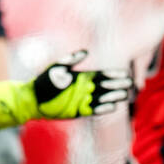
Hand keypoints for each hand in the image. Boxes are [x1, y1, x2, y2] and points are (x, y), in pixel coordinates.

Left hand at [0, 51, 131, 126]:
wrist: (33, 99)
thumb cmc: (43, 82)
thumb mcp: (56, 67)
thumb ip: (71, 60)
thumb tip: (86, 53)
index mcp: (81, 77)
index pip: (101, 75)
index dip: (113, 75)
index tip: (125, 74)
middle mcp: (84, 89)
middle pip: (105, 87)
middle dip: (118, 85)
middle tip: (131, 84)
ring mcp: (82, 100)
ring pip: (102, 98)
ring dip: (113, 97)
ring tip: (125, 95)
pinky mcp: (78, 111)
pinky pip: (93, 110)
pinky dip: (102, 108)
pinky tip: (112, 106)